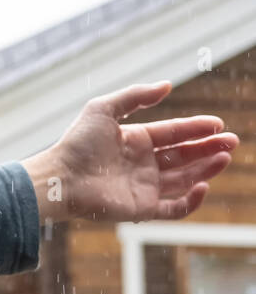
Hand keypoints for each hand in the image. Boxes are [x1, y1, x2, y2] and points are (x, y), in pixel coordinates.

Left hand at [21, 81, 238, 223]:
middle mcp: (141, 164)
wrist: (62, 178)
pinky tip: (203, 185)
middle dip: (208, 148)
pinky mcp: (142, 208)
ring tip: (224, 157)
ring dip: (205, 169)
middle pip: (183, 156)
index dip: (195, 128)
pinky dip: (191, 200)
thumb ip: (135, 96)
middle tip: (231, 141)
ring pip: (184, 179)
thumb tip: (167, 85)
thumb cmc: (78, 143)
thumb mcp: (103, 109)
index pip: (172, 134)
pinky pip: (174, 208)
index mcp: (134, 140)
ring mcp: (143, 187)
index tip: (217, 123)